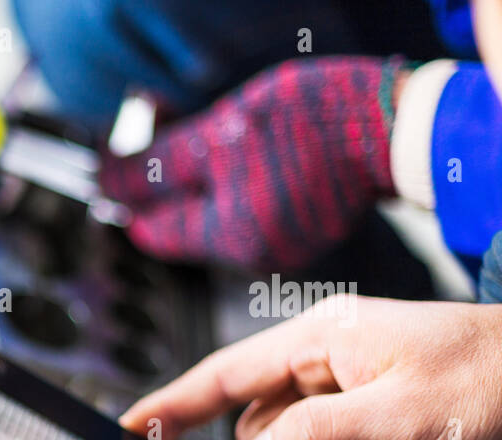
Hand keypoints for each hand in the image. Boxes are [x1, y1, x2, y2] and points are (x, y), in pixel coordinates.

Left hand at [98, 57, 402, 272]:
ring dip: (203, 175)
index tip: (116, 164)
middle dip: (168, 180)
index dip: (129, 194)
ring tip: (213, 132)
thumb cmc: (314, 123)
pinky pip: (249, 207)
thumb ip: (156, 165)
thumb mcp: (218, 134)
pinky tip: (249, 150)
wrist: (394, 123)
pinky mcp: (299, 227)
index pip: (153, 230)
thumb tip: (107, 184)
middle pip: (183, 221)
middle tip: (163, 129)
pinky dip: (239, 180)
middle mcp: (252, 254)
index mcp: (229, 238)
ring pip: (216, 212)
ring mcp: (279, 244)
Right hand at [120, 296, 501, 439]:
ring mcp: (343, 395)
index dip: (171, 404)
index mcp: (319, 341)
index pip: (223, 374)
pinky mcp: (365, 422)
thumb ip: (316, 436)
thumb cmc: (491, 379)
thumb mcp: (400, 412)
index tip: (128, 429)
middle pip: (258, 433)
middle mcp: (321, 365)